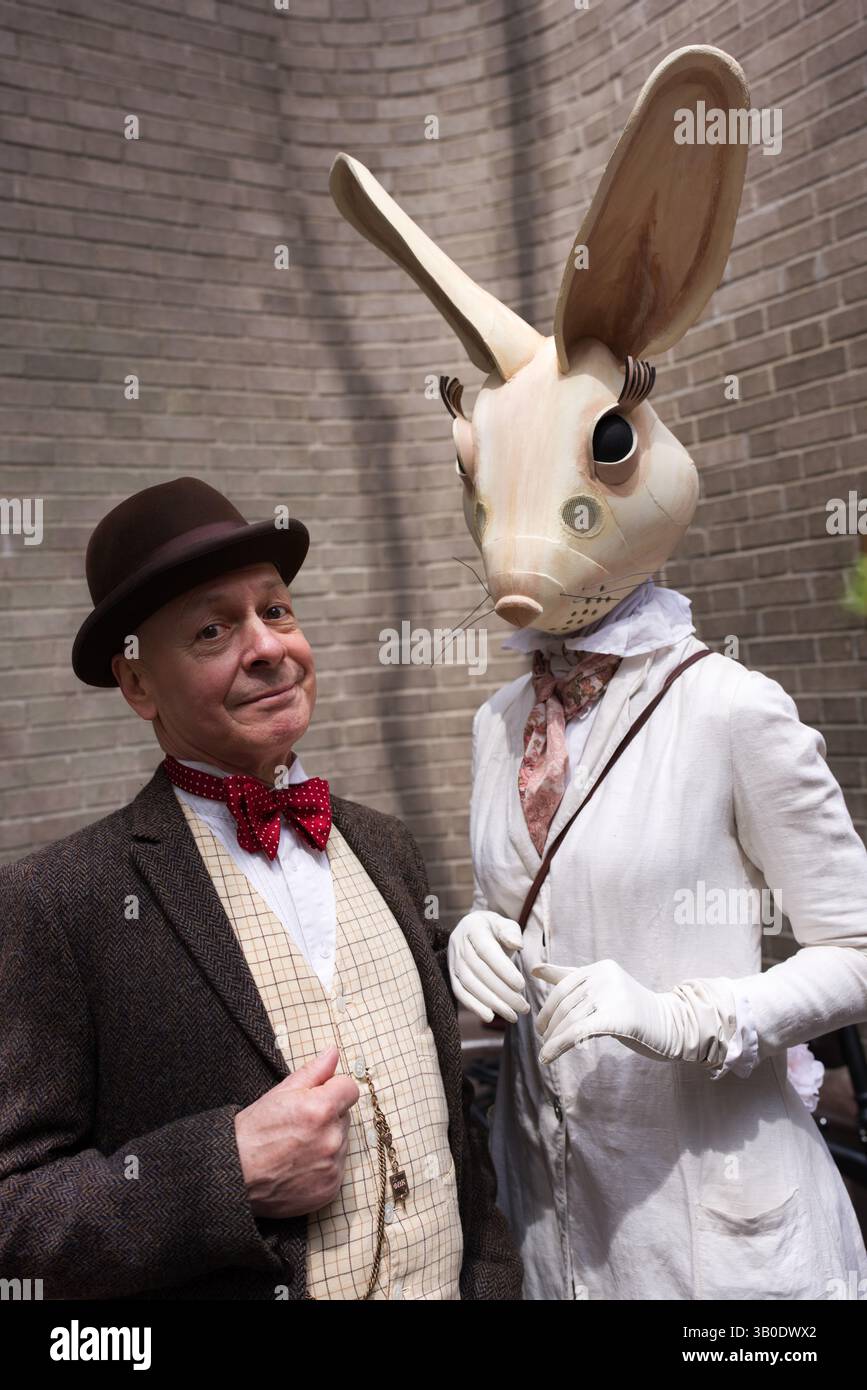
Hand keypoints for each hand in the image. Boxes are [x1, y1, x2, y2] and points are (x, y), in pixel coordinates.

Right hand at [234, 1045, 359, 1217]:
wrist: (235, 1174)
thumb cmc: (253, 1132)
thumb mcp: (280, 1093)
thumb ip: (313, 1071)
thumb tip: (333, 1053)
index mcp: (321, 1109)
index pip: (350, 1089)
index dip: (333, 1089)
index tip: (318, 1097)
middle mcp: (331, 1139)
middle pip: (345, 1117)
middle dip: (328, 1117)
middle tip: (299, 1125)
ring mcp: (332, 1167)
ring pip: (341, 1143)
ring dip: (326, 1142)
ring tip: (296, 1147)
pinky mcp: (330, 1189)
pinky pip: (336, 1169)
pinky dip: (323, 1167)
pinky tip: (299, 1166)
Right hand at [448, 910, 530, 1023]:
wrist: (476, 929)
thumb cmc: (496, 929)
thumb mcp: (506, 924)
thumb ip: (512, 932)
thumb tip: (517, 945)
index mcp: (472, 927)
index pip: (486, 951)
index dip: (503, 969)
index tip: (521, 986)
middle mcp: (458, 943)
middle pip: (479, 971)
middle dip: (502, 992)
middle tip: (523, 1007)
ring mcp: (452, 960)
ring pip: (469, 984)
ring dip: (491, 1002)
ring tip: (512, 1015)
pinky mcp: (452, 974)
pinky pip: (459, 992)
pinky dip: (474, 1006)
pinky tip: (490, 1016)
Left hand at [532, 959, 696, 1065]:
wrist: (672, 1027)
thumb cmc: (632, 1011)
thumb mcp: (602, 990)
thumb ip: (570, 976)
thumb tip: (536, 967)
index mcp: (601, 968)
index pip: (563, 988)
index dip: (548, 1009)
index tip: (540, 1027)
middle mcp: (606, 977)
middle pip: (566, 1005)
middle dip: (550, 1026)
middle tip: (543, 1041)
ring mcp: (613, 995)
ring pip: (571, 1020)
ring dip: (552, 1039)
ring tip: (546, 1053)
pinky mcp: (619, 1017)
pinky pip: (579, 1032)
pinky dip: (558, 1045)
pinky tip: (547, 1057)